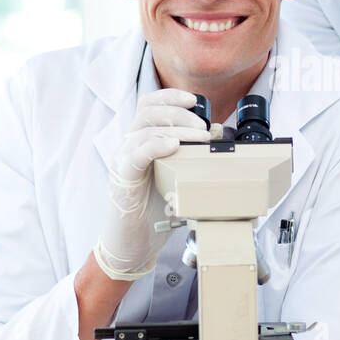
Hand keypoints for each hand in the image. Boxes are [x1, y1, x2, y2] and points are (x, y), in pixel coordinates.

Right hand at [95, 89, 208, 279]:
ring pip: (145, 130)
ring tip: (198, 139)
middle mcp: (129, 145)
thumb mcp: (179, 176)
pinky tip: (173, 146)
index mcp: (141, 140)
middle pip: (148, 111)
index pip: (149, 105)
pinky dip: (156, 145)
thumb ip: (193, 154)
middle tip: (203, 128)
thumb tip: (216, 132)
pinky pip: (136, 154)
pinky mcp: (123, 178)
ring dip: (176, 130)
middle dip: (179, 114)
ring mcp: (123, 160)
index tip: (194, 100)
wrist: (133, 243)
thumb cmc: (155, 209)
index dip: (170, 96)